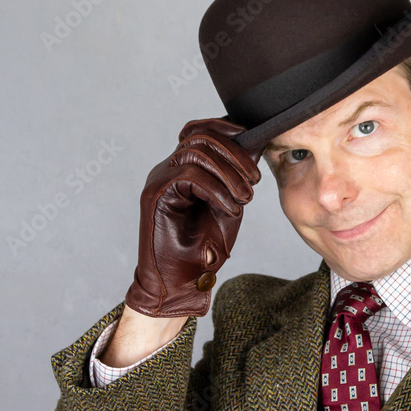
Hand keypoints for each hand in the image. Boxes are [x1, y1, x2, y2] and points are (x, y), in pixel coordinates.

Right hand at [125, 117, 261, 317]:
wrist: (181, 284)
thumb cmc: (204, 251)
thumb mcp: (230, 207)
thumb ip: (235, 179)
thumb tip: (253, 146)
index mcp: (183, 169)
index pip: (198, 130)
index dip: (224, 127)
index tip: (253, 138)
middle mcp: (167, 170)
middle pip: (199, 136)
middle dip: (235, 153)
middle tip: (255, 179)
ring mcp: (158, 180)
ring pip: (195, 152)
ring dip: (229, 172)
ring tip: (246, 197)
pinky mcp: (155, 194)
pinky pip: (190, 175)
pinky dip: (217, 190)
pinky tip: (231, 209)